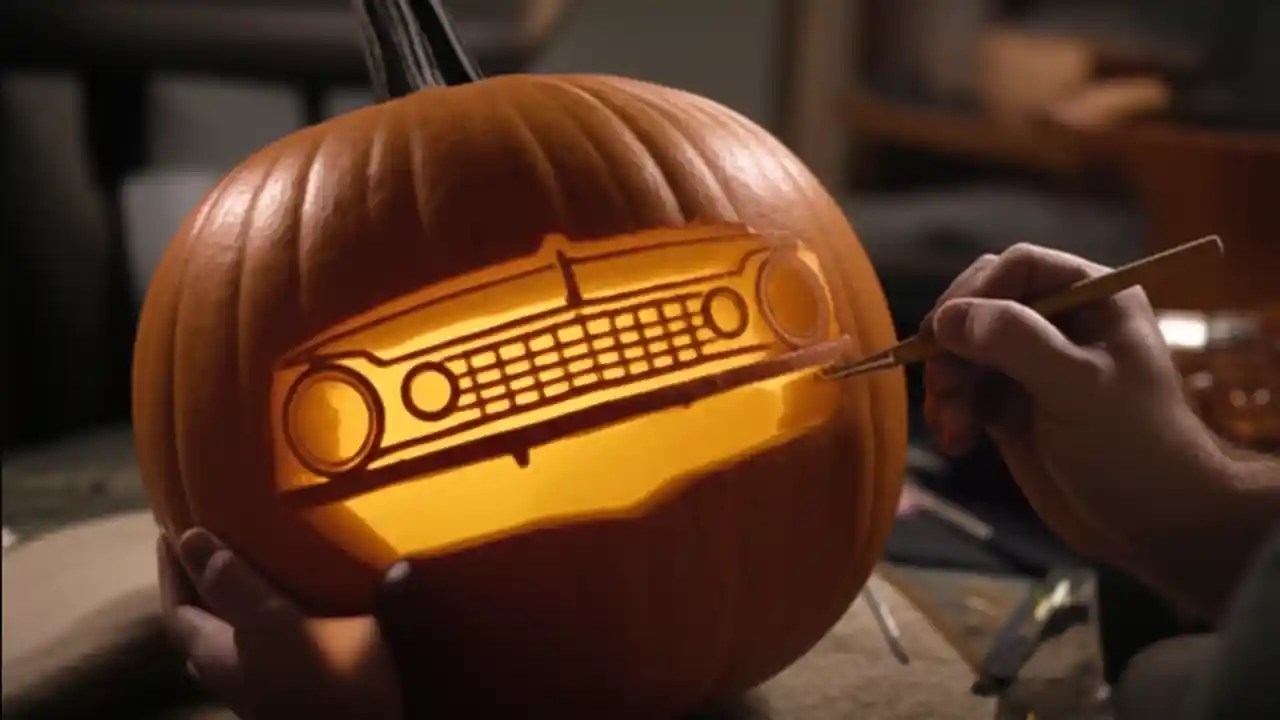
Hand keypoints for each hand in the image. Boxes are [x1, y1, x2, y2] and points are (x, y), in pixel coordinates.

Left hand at [159, 529, 402, 719]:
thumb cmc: (329, 684)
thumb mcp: (280, 628)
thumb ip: (238, 587)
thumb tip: (190, 537)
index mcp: (221, 656)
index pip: (178, 612)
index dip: (172, 571)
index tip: (172, 527)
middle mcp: (235, 677)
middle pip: (203, 631)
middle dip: (204, 588)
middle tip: (215, 544)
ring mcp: (266, 692)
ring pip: (238, 644)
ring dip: (237, 608)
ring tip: (255, 572)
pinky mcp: (300, 696)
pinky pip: (270, 650)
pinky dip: (270, 624)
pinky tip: (300, 612)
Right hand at [921, 243, 1264, 618]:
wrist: (1152, 524)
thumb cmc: (1132, 447)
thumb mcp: (1078, 386)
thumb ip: (1016, 342)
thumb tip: (948, 317)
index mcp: (1093, 299)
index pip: (1019, 266)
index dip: (978, 292)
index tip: (945, 332)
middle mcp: (1060, 323)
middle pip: (981, 306)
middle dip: (953, 345)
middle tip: (942, 386)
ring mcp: (1032, 365)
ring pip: (964, 351)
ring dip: (946, 386)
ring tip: (953, 429)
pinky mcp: (1013, 406)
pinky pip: (964, 392)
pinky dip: (950, 413)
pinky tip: (957, 442)